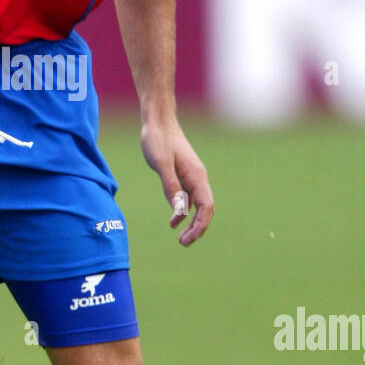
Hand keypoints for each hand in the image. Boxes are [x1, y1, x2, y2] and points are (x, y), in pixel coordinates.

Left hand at [140, 117, 214, 246]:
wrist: (158, 121)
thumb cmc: (158, 139)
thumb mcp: (161, 164)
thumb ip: (171, 187)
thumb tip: (180, 211)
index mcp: (196, 176)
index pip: (206, 207)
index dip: (200, 226)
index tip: (188, 239)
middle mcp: (198, 178)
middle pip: (205, 210)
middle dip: (197, 229)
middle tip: (183, 244)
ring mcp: (192, 177)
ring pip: (197, 206)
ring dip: (191, 223)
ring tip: (181, 239)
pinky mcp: (183, 175)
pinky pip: (188, 199)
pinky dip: (183, 212)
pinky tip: (173, 222)